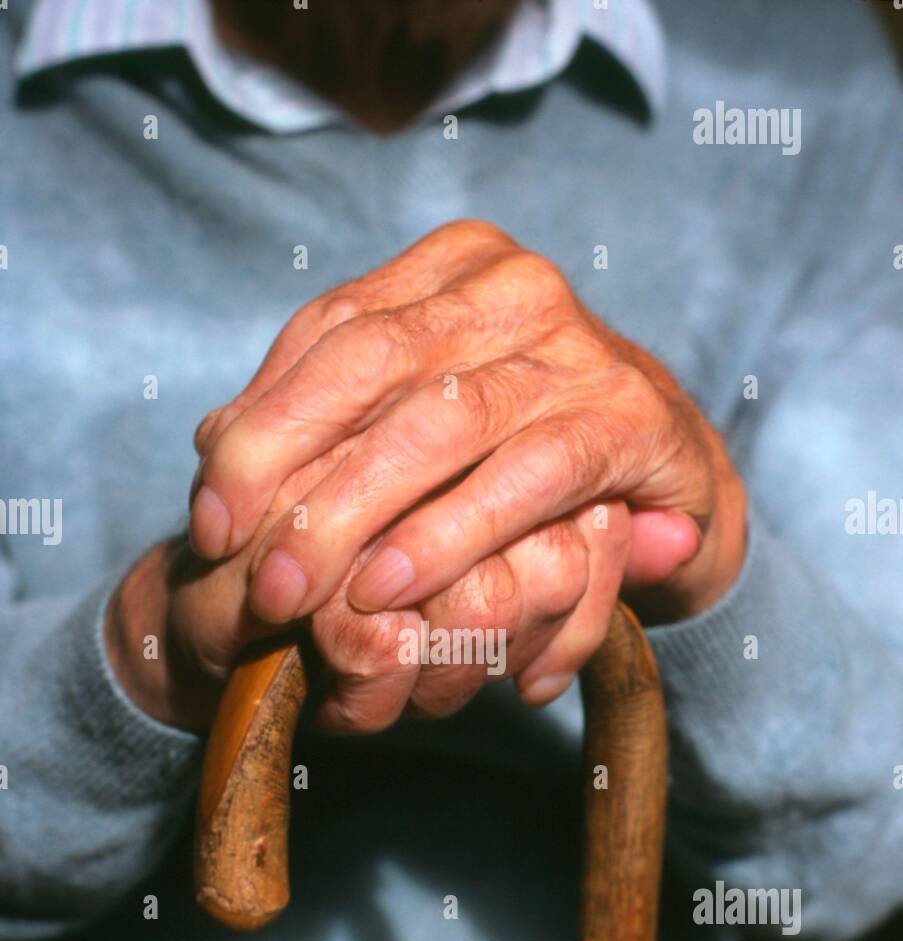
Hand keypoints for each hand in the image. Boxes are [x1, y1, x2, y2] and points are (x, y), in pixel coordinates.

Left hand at [189, 220, 746, 642]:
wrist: (666, 479)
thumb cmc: (522, 450)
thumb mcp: (417, 421)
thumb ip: (330, 419)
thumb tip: (213, 441)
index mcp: (451, 268)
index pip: (328, 333)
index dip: (258, 426)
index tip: (212, 517)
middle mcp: (513, 286)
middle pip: (371, 367)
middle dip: (293, 476)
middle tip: (252, 576)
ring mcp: (576, 344)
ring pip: (438, 422)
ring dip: (355, 517)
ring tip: (300, 594)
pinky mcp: (627, 418)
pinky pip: (521, 478)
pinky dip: (446, 536)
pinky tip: (390, 589)